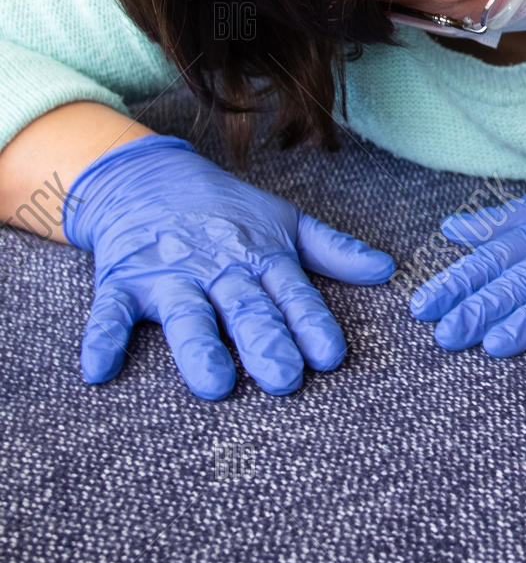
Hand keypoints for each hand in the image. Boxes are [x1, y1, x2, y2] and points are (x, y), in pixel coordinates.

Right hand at [63, 134, 394, 399]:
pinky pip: (110, 313)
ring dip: (200, 348)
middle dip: (266, 342)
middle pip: (245, 309)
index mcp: (262, 258)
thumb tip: (389, 269)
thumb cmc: (226, 211)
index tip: (332, 356)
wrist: (145, 178)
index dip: (312, 323)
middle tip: (285, 378)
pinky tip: (99, 371)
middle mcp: (219, 269)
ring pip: (187, 314)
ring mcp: (170, 276)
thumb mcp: (285, 224)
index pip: (293, 294)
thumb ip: (335, 252)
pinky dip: (102, 339)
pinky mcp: (123, 282)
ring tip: (215, 384)